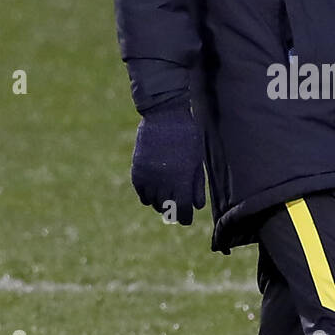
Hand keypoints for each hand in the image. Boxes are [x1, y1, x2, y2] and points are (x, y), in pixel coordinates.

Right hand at [131, 98, 205, 222]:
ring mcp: (149, 176)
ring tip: (165, 203)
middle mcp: (164, 181)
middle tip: (176, 213)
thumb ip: (196, 184)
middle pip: (167, 208)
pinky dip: (146, 196)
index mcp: (182, 180)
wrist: (165, 115)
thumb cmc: (188, 136)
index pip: (183, 209)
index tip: (186, 220)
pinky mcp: (138, 169)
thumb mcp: (197, 160)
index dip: (185, 217)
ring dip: (160, 205)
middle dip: (173, 212)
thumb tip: (197, 206)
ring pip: (152, 202)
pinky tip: (152, 195)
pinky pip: (140, 191)